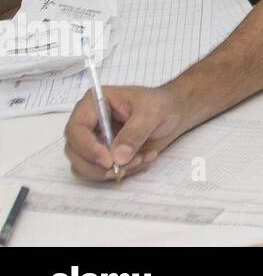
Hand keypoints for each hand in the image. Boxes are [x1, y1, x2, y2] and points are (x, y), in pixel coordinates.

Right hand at [63, 85, 188, 181]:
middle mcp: (89, 123)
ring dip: (113, 170)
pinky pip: (101, 172)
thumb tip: (117, 157)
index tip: (108, 160)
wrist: (175, 114)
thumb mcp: (153, 112)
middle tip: (127, 165)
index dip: (87, 147)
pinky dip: (122, 172)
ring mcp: (95, 141)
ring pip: (86, 167)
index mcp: (95, 103)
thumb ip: (135, 132)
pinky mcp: (104, 155)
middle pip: (75, 152)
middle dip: (100, 165)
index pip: (76, 128)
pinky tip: (143, 159)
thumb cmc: (162, 104)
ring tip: (141, 159)